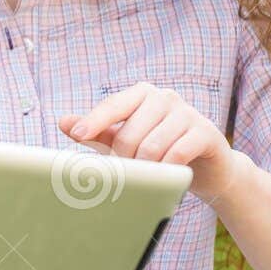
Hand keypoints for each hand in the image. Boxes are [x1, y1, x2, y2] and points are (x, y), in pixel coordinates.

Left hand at [61, 82, 248, 202]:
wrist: (206, 168)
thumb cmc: (157, 150)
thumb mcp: (124, 140)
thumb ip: (97, 131)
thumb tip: (63, 122)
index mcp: (142, 94)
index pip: (113, 105)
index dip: (94, 120)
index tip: (77, 133)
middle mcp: (165, 97)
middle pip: (130, 133)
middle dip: (124, 159)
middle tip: (127, 173)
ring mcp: (188, 113)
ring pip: (152, 146)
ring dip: (145, 168)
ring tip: (148, 175)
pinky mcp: (207, 132)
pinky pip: (177, 153)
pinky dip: (167, 168)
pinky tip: (167, 174)